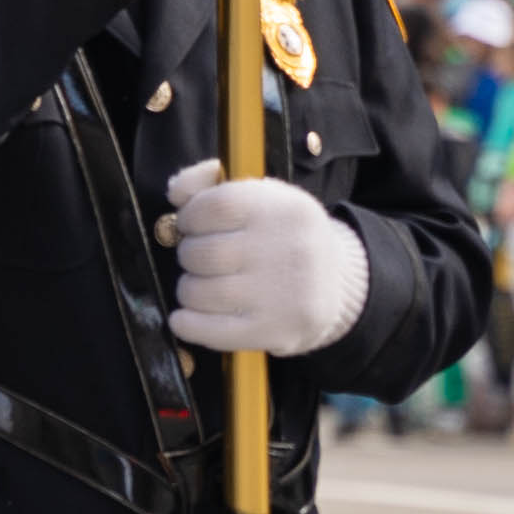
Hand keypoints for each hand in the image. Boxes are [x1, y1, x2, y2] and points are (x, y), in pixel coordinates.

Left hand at [164, 166, 370, 356]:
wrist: (338, 283)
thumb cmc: (284, 235)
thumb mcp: (262, 195)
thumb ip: (212, 181)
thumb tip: (176, 191)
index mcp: (286, 209)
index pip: (216, 205)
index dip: (190, 216)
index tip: (190, 224)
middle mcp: (289, 250)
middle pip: (203, 252)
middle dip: (189, 254)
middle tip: (199, 257)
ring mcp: (284, 295)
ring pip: (200, 292)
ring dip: (189, 289)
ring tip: (203, 284)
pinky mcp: (276, 331)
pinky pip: (212, 332)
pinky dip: (188, 324)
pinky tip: (186, 317)